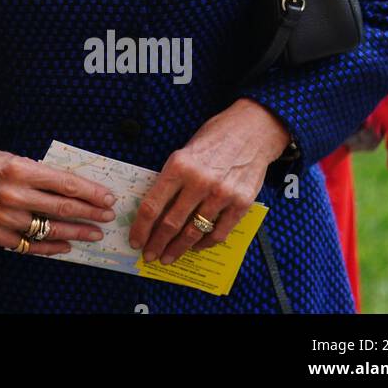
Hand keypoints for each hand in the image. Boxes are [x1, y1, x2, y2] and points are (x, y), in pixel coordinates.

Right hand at [0, 133, 116, 256]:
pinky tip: (66, 245)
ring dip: (77, 232)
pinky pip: (30, 245)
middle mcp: (14, 194)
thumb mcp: (13, 158)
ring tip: (94, 233)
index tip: (107, 197)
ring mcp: (5, 218)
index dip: (90, 193)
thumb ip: (39, 174)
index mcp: (20, 169)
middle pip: (62, 208)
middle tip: (107, 215)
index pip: (65, 184)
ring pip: (50, 229)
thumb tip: (71, 188)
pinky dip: (51, 247)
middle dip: (90, 212)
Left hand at [128, 99, 289, 265]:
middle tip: (150, 256)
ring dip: (179, 249)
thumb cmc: (212, 139)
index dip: (141, 228)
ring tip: (169, 256)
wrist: (251, 131)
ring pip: (194, 232)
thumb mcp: (183, 153)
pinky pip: (219, 232)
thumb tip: (155, 210)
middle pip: (171, 223)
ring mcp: (221, 194)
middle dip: (157, 243)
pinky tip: (195, 246)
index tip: (136, 240)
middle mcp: (198, 182)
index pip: (153, 205)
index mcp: (178, 166)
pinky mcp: (241, 204)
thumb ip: (171, 179)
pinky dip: (205, 243)